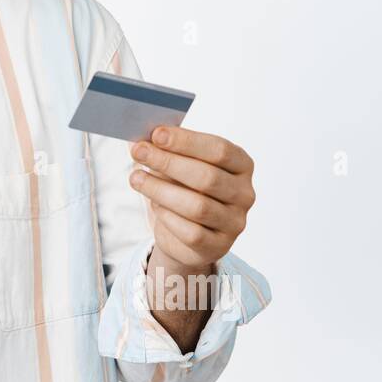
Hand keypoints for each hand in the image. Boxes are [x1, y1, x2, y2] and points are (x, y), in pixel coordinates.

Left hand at [127, 126, 255, 272]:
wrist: (185, 234)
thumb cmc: (183, 189)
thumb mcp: (178, 165)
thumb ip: (165, 150)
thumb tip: (139, 139)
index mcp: (242, 165)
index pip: (219, 150)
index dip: (187, 142)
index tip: (157, 134)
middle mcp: (244, 193)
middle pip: (207, 177)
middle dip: (168, 162)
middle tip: (139, 152)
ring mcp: (235, 222)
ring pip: (197, 206)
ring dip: (161, 189)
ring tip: (136, 178)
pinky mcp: (219, 246)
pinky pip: (191, 232)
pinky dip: (168, 217)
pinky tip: (154, 205)